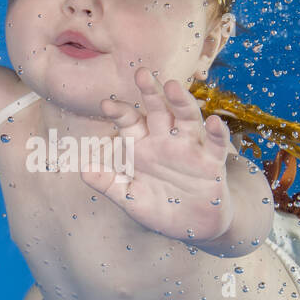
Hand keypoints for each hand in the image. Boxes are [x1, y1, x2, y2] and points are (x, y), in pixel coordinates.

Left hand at [81, 67, 235, 242]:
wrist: (192, 226)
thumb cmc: (159, 208)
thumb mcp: (129, 198)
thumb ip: (108, 184)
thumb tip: (83, 169)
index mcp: (142, 146)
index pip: (129, 122)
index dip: (119, 112)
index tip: (106, 105)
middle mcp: (165, 140)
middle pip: (157, 110)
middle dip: (150, 92)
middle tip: (141, 73)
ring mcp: (189, 148)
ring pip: (186, 118)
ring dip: (181, 102)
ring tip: (174, 87)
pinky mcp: (212, 162)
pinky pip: (215, 144)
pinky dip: (216, 133)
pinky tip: (214, 122)